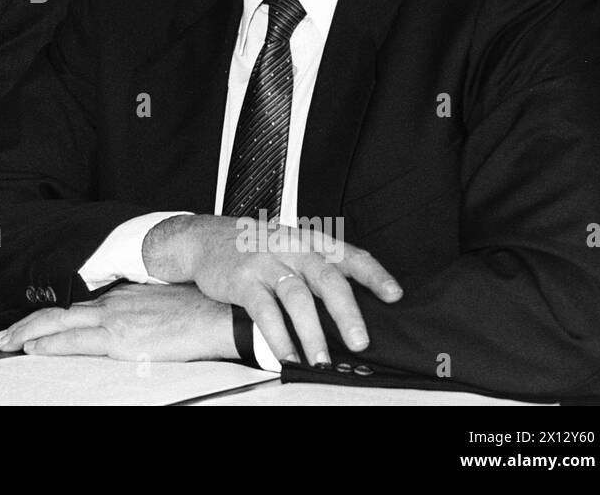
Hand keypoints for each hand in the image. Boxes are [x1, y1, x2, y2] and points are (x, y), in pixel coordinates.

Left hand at [0, 283, 234, 361]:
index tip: (25, 328)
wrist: (221, 314)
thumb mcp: (160, 306)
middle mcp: (112, 303)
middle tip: (1, 337)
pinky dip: (50, 344)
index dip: (44, 318)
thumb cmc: (199, 311)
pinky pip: (76, 340)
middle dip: (24, 326)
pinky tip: (34, 350)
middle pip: (56, 312)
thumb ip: (136, 313)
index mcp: (121, 297)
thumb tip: (126, 328)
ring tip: (5, 344)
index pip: (72, 307)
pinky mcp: (123, 337)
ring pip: (57, 323)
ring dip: (26, 335)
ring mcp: (115, 319)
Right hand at [142, 214, 402, 366]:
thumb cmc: (256, 247)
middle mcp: (292, 248)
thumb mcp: (291, 246)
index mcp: (310, 241)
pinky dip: (278, 337)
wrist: (204, 238)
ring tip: (322, 361)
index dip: (374, 275)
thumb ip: (318, 268)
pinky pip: (265, 311)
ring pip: (297, 298)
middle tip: (360, 342)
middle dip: (347, 313)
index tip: (395, 295)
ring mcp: (266, 262)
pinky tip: (287, 355)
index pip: (349, 255)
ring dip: (312, 333)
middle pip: (327, 279)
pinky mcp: (243, 280)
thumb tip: (353, 309)